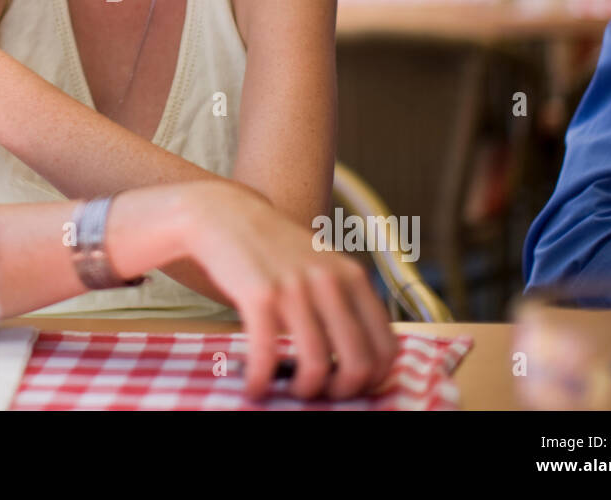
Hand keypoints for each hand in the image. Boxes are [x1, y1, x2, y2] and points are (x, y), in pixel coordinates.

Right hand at [176, 180, 398, 401]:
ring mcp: (295, 287)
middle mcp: (329, 281)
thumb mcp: (321, 264)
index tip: (352, 388)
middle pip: (359, 363)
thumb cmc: (271, 248)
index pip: (386, 345)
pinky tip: (254, 386)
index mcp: (352, 276)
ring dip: (302, 392)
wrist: (224, 214)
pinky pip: (268, 354)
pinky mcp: (259, 294)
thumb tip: (358, 357)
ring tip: (285, 391)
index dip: (373, 379)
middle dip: (341, 392)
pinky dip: (262, 381)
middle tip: (320, 396)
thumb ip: (343, 300)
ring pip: (317, 365)